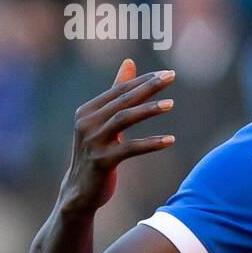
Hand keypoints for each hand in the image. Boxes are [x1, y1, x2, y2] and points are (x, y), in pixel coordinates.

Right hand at [59, 59, 175, 215]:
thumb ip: (116, 93)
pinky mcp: (102, 161)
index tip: (167, 73)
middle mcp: (87, 123)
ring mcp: (93, 142)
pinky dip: (151, 143)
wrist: (80, 190)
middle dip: (148, 87)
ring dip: (148, 110)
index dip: (143, 80)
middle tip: (171, 77)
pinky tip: (170, 140)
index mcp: (88, 111)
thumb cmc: (97, 152)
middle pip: (122, 100)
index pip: (119, 90)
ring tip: (171, 103)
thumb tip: (129, 62)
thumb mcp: (104, 120)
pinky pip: (130, 149)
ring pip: (124, 119)